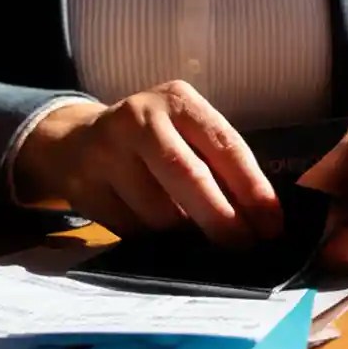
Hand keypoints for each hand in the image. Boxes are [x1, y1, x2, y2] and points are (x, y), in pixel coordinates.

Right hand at [14, 80, 280, 244]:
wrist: (76, 140)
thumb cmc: (152, 141)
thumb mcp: (185, 133)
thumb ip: (217, 164)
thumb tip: (257, 219)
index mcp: (179, 101)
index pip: (226, 145)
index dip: (252, 188)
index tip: (271, 225)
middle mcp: (141, 118)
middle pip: (188, 174)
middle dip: (222, 218)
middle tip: (243, 247)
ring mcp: (107, 151)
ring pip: (157, 210)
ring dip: (186, 236)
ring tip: (203, 247)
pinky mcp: (85, 186)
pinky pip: (129, 228)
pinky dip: (153, 242)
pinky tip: (163, 244)